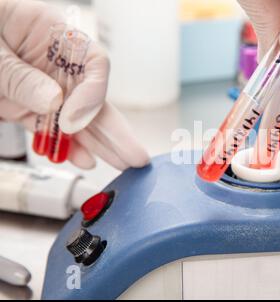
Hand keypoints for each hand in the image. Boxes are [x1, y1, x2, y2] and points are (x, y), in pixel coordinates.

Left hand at [0, 0, 149, 169]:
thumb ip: (18, 75)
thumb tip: (53, 103)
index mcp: (49, 32)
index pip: (92, 62)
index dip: (93, 92)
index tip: (75, 120)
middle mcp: (54, 63)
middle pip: (94, 97)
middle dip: (114, 129)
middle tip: (134, 155)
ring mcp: (43, 88)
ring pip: (79, 120)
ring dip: (100, 144)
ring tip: (122, 164)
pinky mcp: (28, 108)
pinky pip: (53, 131)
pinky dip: (66, 147)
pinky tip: (84, 160)